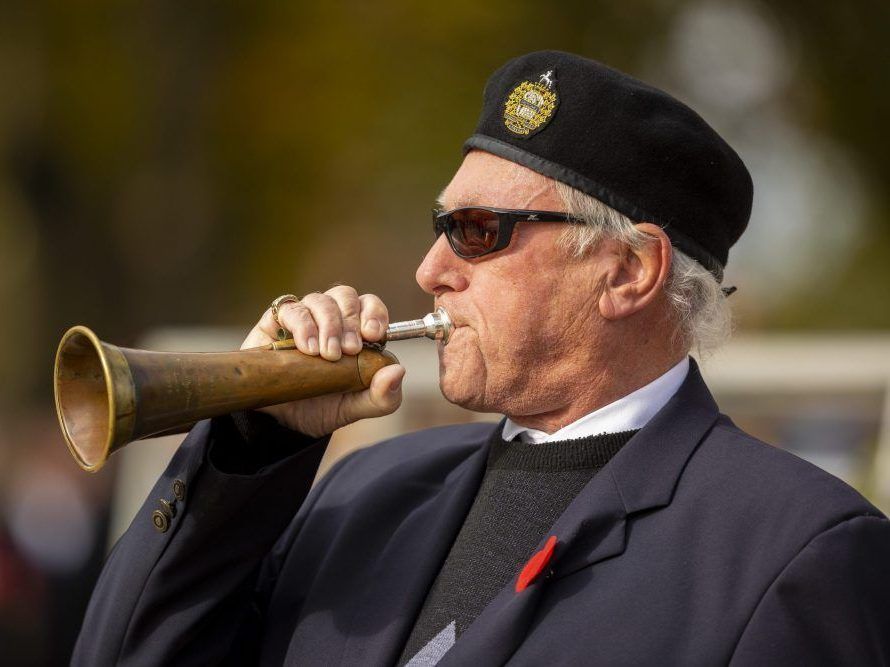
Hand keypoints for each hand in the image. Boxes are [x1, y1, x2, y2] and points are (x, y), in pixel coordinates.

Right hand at [240, 286, 405, 436]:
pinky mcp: (276, 322)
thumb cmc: (324, 408)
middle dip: (351, 321)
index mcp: (356, 331)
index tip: (373, 334)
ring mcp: (304, 318)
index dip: (374, 313)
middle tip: (350, 349)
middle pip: (346, 296)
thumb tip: (399, 370)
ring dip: (329, 324)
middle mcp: (331, 319)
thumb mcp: (358, 407)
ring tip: (327, 354)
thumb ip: (384, 396)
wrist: (282, 422)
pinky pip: (292, 310)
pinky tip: (308, 348)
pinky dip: (303, 325)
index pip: (370, 305)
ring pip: (321, 300)